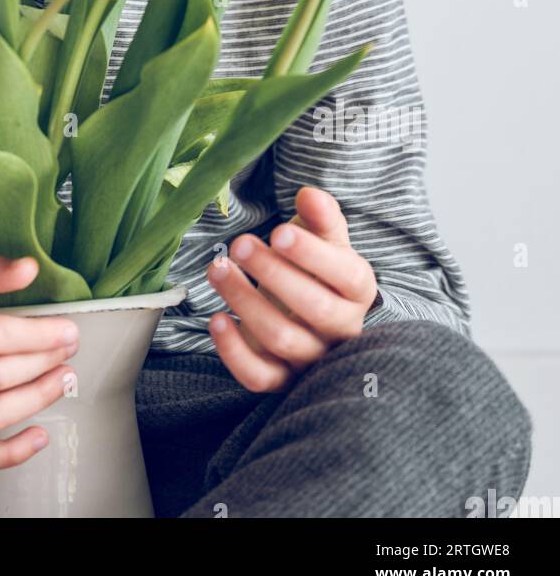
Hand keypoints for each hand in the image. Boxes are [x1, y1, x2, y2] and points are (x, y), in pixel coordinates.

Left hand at [206, 185, 378, 391]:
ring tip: (217, 269)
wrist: (297, 308)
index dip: (314, 256)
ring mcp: (312, 359)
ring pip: (283, 339)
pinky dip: (234, 352)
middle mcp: (342, 329)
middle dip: (273, 274)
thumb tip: (310, 194)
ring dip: (245, 302)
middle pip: (315, 308)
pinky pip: (260, 377)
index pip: (347, 276)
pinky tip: (216, 318)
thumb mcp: (321, 238)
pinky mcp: (281, 381)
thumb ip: (321, 216)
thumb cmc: (311, 267)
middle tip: (239, 244)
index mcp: (358, 290)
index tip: (277, 233)